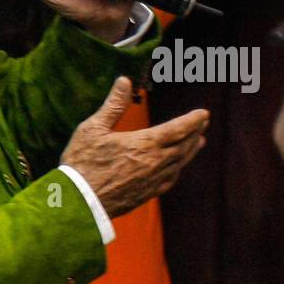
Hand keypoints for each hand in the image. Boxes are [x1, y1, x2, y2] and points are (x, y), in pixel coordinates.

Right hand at [62, 77, 208, 218]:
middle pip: (184, 145)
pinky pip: (170, 179)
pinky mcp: (147, 194)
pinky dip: (179, 168)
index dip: (193, 120)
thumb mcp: (93, 129)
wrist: (78, 202)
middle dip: (195, 132)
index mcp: (144, 144)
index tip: (204, 113)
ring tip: (199, 141)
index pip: (178, 129)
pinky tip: (178, 166)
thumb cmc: (82, 163)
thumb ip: (113, 105)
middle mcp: (154, 163)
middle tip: (203, 123)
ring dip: (191, 150)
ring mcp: (153, 181)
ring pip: (179, 163)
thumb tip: (124, 81)